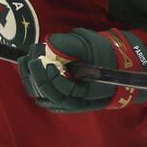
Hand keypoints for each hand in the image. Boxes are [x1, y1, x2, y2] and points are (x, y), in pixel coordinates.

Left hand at [17, 28, 146, 112]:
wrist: (119, 69)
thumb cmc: (108, 57)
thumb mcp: (94, 47)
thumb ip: (73, 46)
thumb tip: (51, 44)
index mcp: (87, 93)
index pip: (64, 92)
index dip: (52, 78)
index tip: (47, 60)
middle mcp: (75, 102)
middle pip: (49, 95)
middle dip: (38, 75)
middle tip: (33, 56)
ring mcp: (65, 102)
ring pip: (42, 95)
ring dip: (31, 77)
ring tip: (27, 58)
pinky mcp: (58, 97)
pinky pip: (39, 93)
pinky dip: (31, 80)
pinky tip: (27, 65)